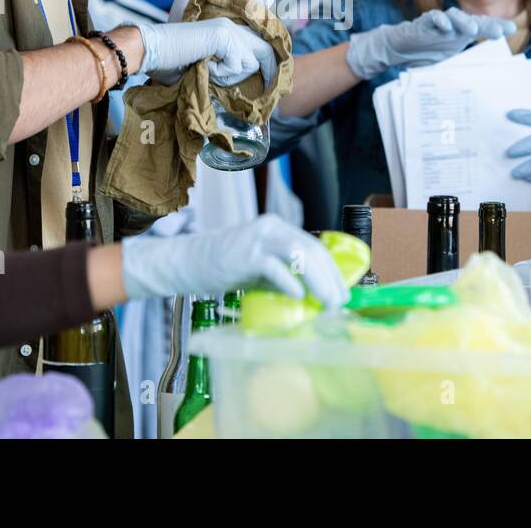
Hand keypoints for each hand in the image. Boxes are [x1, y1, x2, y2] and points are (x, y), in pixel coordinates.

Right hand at [120, 215, 350, 309]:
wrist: (188, 261)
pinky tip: (299, 297)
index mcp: (278, 229)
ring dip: (318, 280)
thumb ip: (284, 275)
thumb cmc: (224, 267)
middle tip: (339, 301)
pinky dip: (289, 282)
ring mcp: (258, 238)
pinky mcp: (245, 254)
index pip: (315, 246)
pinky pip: (274, 267)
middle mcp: (272, 228)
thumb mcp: (260, 268)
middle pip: (311, 249)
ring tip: (327, 302)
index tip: (343, 292)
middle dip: (330, 277)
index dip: (332, 270)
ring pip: (299, 254)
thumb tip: (312, 297)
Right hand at [134, 18, 277, 87]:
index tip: (269, 84)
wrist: (151, 51)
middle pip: (266, 51)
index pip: (260, 46)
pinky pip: (235, 66)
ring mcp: (228, 29)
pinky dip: (220, 74)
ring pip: (249, 64)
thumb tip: (246, 88)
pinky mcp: (223, 36)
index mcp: (228, 31)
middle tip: (266, 91)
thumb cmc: (171, 63)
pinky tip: (203, 66)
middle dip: (268, 73)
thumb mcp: (206, 67)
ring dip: (231, 77)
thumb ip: (226, 71)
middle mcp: (232, 27)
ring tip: (208, 73)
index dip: (267, 65)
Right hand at [345, 8, 515, 79]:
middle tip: (499, 31)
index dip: (496, 26)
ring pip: (454, 17)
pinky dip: (439, 21)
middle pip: (473, 21)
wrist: (399, 49)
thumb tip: (478, 91)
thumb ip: (460, 70)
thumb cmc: (426, 55)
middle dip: (486, 24)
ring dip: (463, 22)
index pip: (482, 28)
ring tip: (472, 30)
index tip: (511, 29)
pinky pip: (432, 18)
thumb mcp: (446, 65)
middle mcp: (453, 26)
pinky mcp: (422, 23)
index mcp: (461, 34)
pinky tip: (446, 27)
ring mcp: (438, 24)